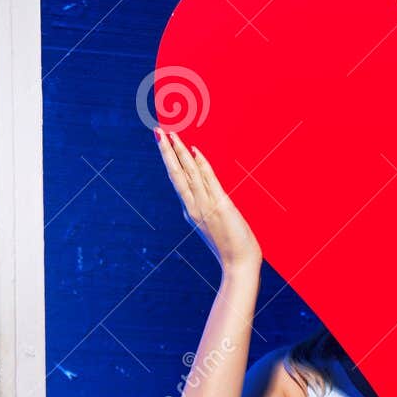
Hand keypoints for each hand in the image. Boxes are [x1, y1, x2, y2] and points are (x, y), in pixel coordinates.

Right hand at [157, 131, 261, 276]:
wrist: (238, 265)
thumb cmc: (231, 248)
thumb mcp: (215, 226)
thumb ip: (209, 210)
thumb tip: (207, 197)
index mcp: (191, 211)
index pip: (178, 180)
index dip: (171, 160)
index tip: (164, 142)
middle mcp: (193, 206)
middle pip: (176, 173)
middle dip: (167, 150)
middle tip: (158, 130)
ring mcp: (205, 206)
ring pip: (188, 173)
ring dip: (178, 152)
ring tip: (169, 133)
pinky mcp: (219, 206)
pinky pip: (207, 180)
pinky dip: (200, 164)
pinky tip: (193, 151)